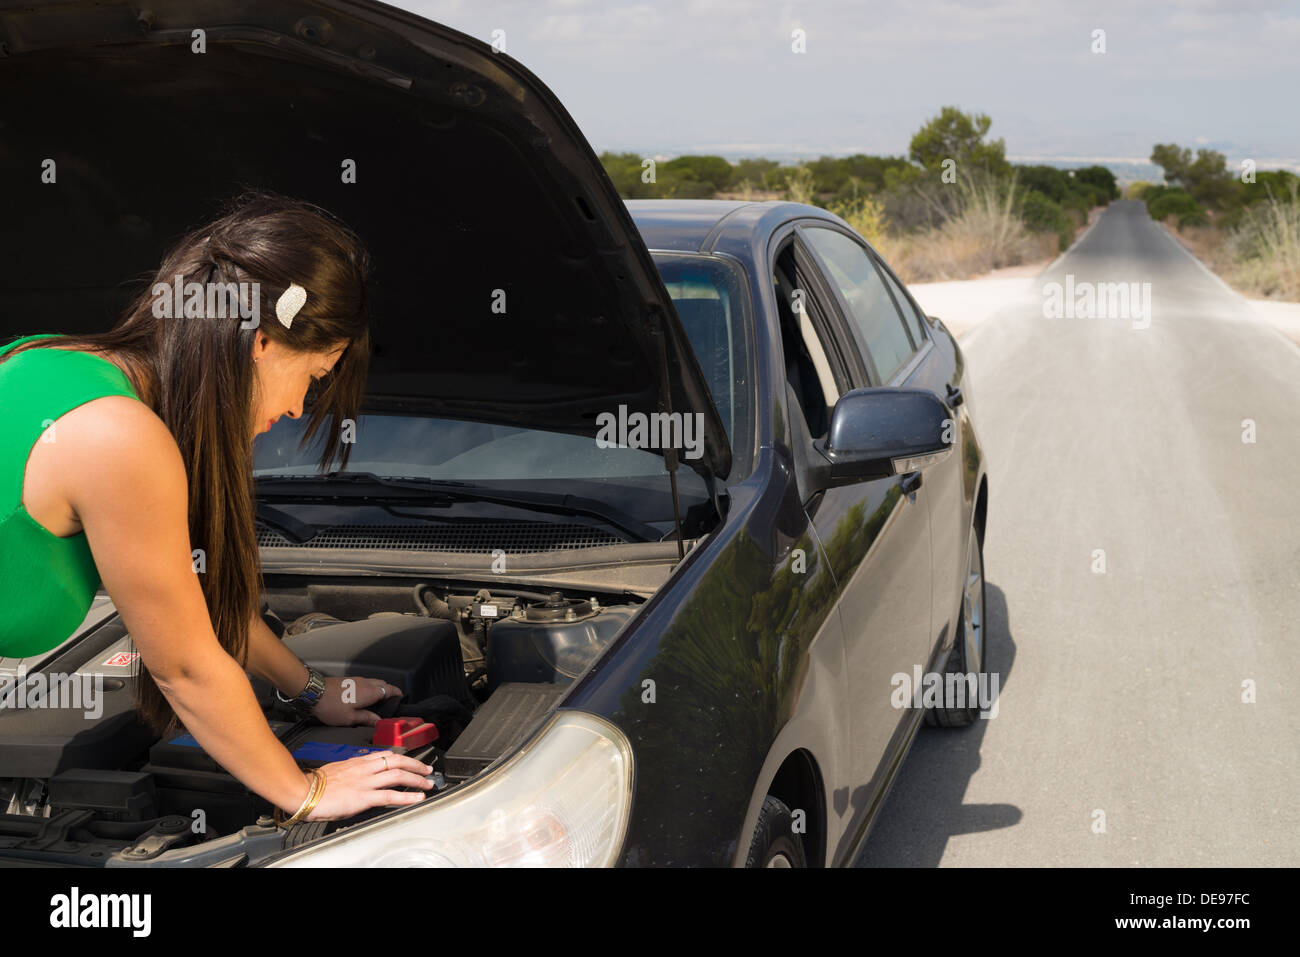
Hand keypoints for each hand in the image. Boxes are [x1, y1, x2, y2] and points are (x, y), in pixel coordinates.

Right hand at [300, 752, 433, 821]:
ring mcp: (365, 782)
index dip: (402, 756)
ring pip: (397, 774)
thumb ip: (353, 771)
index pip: (385, 754)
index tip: (411, 760)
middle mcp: (364, 768)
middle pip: (396, 760)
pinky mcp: (363, 797)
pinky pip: (390, 795)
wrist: (302, 791)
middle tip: (427, 769)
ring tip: (428, 784)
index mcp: (357, 761)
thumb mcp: (337, 771)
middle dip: (415, 764)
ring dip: (416, 779)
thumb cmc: (315, 784)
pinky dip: (407, 796)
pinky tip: (417, 798)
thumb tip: (362, 777)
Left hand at [311, 676, 402, 727]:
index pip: (391, 689)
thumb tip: (378, 722)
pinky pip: (365, 682)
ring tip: (376, 701)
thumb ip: (367, 718)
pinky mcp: (348, 680)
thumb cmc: (330, 705)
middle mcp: (365, 683)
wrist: (314, 692)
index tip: (401, 699)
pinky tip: (362, 698)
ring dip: (378, 689)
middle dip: (389, 691)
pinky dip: (369, 688)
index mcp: (370, 692)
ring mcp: (356, 680)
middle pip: (384, 684)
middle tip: (390, 702)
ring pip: (374, 682)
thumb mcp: (350, 718)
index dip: (398, 694)